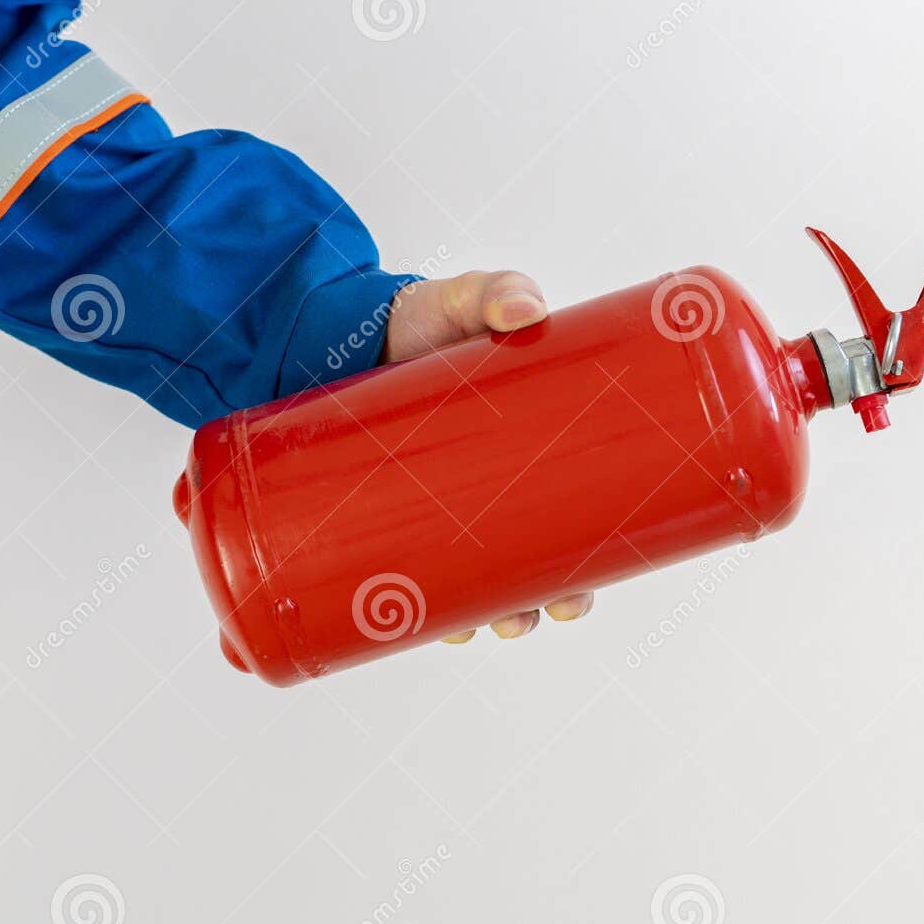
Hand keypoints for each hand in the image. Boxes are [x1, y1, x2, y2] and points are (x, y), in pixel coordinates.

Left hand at [384, 270, 595, 642]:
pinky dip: (406, 610)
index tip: (579, 598)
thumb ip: (497, 293)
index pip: (571, 530)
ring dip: (470, 620)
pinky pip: (396, 575)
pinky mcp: (376, 510)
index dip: (582, 573)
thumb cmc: (422, 318)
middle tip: (525, 618)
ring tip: (465, 630)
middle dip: (528, 609)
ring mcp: (429, 507)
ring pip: (461, 585)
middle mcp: (483, 495)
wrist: (341, 324)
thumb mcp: (465, 301)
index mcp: (527, 457)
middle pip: (521, 573)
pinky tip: (406, 630)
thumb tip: (527, 312)